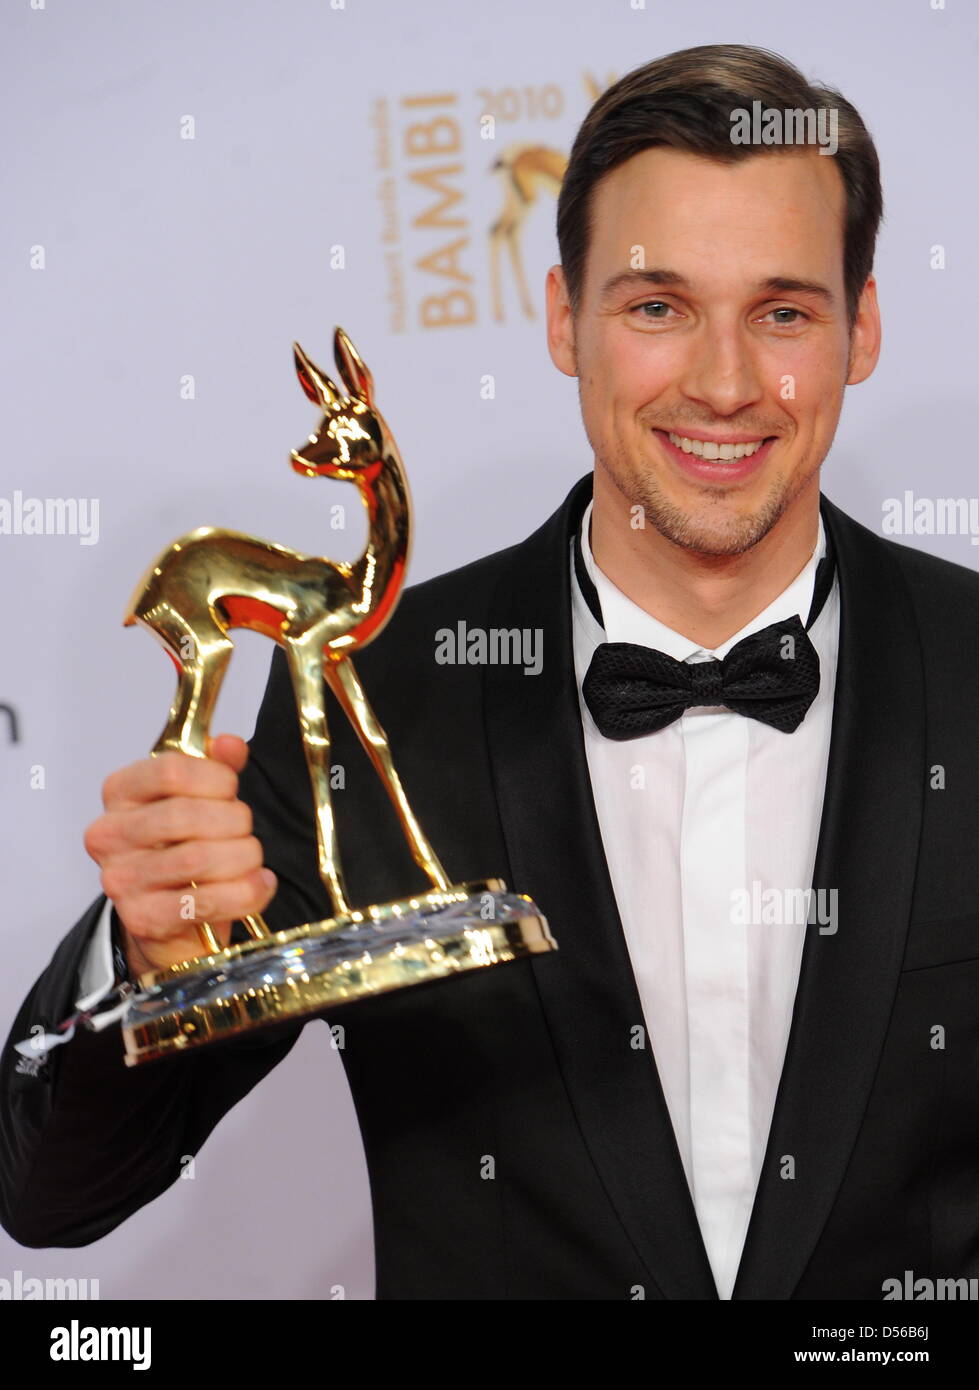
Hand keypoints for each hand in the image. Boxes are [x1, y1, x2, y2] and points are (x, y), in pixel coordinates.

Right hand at [84, 734, 276, 975]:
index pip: (170, 770)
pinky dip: (245, 892)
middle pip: (185, 815)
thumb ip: (216, 766)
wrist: (170, 917)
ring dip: (242, 857)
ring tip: (252, 858)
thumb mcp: (198, 798)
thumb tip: (230, 745)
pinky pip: (205, 902)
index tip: (232, 790)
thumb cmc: (183, 847)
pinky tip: (258, 884)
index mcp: (121, 792)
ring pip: (198, 859)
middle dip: (233, 821)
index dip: (216, 777)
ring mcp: (122, 879)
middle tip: (245, 829)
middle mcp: (110, 834)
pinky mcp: (143, 919)